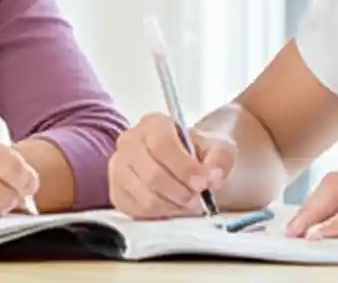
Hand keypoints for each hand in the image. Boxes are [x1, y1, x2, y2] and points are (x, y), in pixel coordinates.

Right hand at [109, 112, 237, 218]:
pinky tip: (173, 205)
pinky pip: (138, 211)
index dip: (184, 167)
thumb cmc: (198, 154)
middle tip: (199, 198)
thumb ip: (220, 159)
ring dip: (173, 205)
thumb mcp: (218, 148)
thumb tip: (212, 177)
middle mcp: (129, 142)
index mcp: (153, 124)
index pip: (162, 144)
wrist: (184, 164)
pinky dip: (161, 214)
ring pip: (145, 197)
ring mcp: (118, 167)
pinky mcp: (117, 192)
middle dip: (181, 192)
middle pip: (152, 174)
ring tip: (188, 202)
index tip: (203, 183)